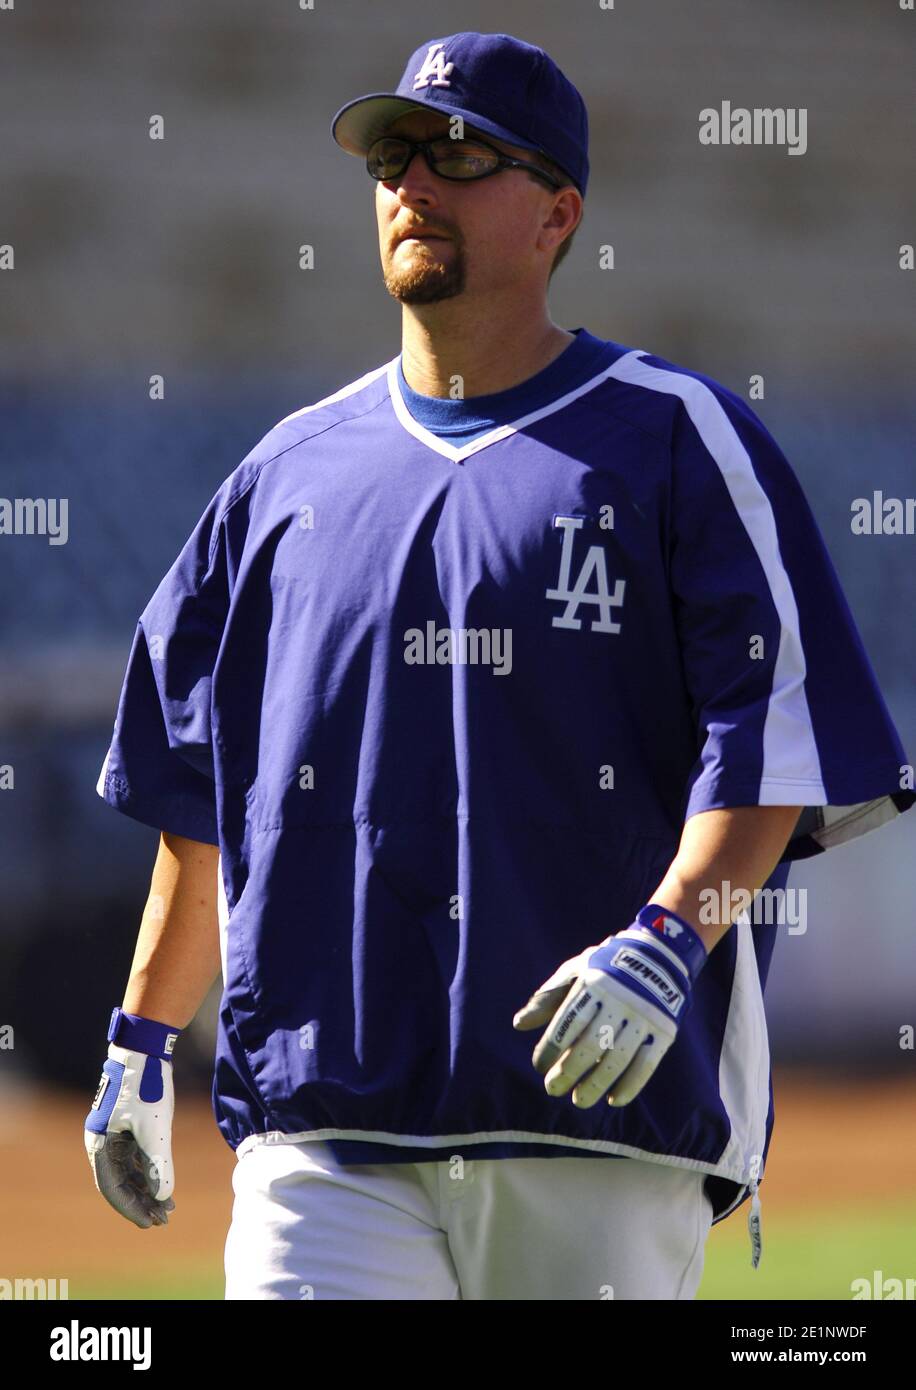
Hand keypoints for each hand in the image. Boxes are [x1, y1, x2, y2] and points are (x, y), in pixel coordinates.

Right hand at [84, 1042, 176, 1228]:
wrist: (145, 1051)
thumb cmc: (146, 1085)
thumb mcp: (155, 1127)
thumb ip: (158, 1163)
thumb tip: (163, 1196)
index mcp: (100, 1143)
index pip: (111, 1187)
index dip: (131, 1207)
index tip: (149, 1222)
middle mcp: (103, 1142)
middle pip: (120, 1182)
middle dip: (141, 1202)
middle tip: (162, 1220)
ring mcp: (115, 1135)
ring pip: (128, 1171)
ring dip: (146, 1189)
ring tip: (168, 1207)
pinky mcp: (127, 1127)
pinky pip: (135, 1158)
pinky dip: (149, 1171)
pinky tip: (165, 1184)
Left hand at [512, 904, 706, 1107]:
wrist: (658, 955)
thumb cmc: (604, 967)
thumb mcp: (575, 971)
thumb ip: (548, 998)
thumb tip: (519, 1024)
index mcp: (593, 983)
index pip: (567, 1022)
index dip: (550, 1048)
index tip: (539, 1066)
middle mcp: (619, 1000)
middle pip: (590, 1045)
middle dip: (568, 1071)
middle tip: (552, 1089)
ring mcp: (643, 1016)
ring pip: (617, 1059)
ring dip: (596, 1085)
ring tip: (579, 1100)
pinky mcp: (663, 1030)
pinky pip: (646, 1065)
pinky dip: (630, 1086)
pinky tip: (613, 1100)